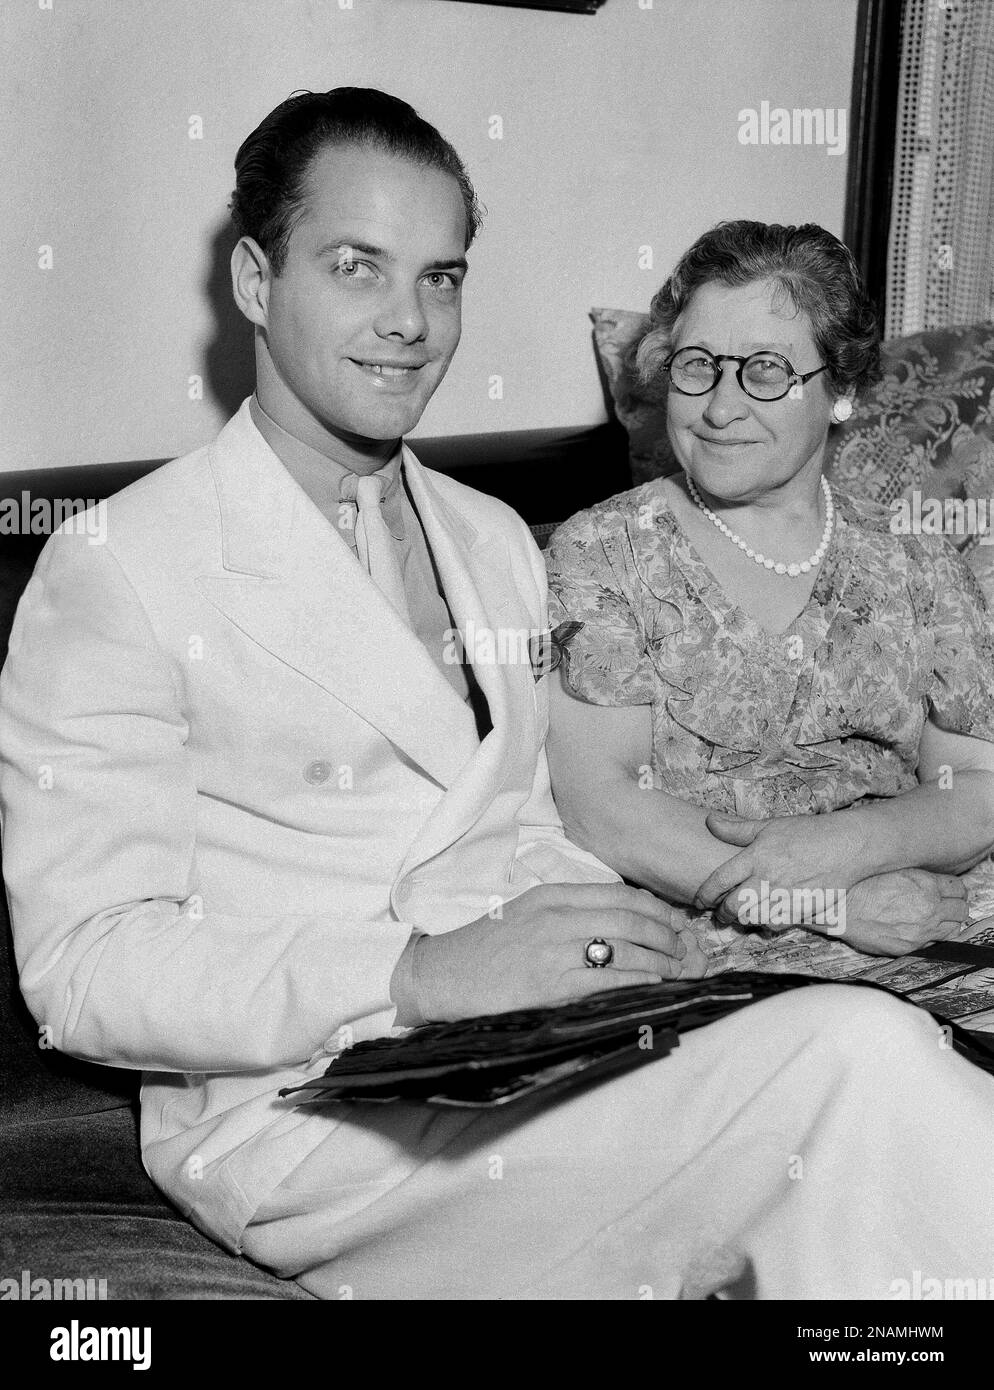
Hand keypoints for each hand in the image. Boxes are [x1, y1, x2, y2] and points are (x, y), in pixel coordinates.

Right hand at [411, 882, 707, 1021]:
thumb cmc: (484, 949)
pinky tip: (656, 988)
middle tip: (689, 953)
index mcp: (552, 895)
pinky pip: (609, 980)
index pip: (621, 895)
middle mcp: (557, 916)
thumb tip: (618, 925)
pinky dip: (640, 983)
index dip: (658, 911)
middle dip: (669, 937)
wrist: (440, 975)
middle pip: (632, 919)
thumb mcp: (526, 914)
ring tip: (681, 973)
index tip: (678, 925)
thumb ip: (568, 914)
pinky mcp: (551, 985)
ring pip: (628, 949)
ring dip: (663, 962)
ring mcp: (555, 950)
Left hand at [697, 811, 867, 925]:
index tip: (699, 902)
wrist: (846, 846)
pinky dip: (767, 924)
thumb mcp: (769, 826)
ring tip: (742, 916)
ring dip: (743, 920)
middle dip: (722, 914)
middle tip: (721, 913)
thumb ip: (737, 829)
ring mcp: (785, 896)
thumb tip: (709, 821)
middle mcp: (767, 878)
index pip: (719, 881)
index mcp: (755, 857)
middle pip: (733, 906)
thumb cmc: (806, 833)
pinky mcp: (802, 909)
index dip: (704, 895)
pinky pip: (776, 925)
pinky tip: (766, 918)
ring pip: (753, 919)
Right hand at [824, 869, 970, 955]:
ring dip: (947, 923)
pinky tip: (918, 929)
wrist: (838, 909)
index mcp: (926, 886)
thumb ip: (919, 876)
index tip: (947, 889)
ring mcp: (921, 932)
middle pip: (961, 910)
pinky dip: (931, 937)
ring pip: (954, 930)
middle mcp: (929, 909)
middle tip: (943, 903)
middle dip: (955, 905)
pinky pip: (934, 944)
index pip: (959, 888)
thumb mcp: (894, 869)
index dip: (953, 888)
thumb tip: (933, 881)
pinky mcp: (909, 947)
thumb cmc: (859, 885)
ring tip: (934, 918)